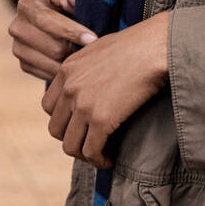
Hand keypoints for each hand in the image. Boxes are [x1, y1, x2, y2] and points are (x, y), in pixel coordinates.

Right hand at [8, 0, 97, 80]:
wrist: (66, 13)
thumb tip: (95, 11)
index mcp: (29, 3)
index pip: (46, 20)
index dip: (71, 31)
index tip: (93, 39)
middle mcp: (17, 25)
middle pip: (52, 47)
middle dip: (75, 48)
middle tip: (92, 45)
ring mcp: (18, 46)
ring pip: (51, 64)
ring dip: (71, 60)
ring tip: (82, 50)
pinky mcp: (24, 63)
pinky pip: (47, 75)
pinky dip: (63, 70)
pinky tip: (72, 58)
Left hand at [41, 12, 170, 167]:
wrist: (156, 47)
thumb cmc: (138, 44)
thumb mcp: (101, 48)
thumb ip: (88, 67)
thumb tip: (94, 79)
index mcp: (67, 70)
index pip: (48, 106)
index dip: (63, 120)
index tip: (80, 125)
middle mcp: (69, 88)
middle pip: (56, 129)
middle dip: (72, 139)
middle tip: (91, 143)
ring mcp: (83, 105)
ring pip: (71, 145)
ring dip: (84, 155)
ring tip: (101, 155)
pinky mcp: (102, 120)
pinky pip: (91, 151)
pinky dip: (99, 161)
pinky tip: (110, 160)